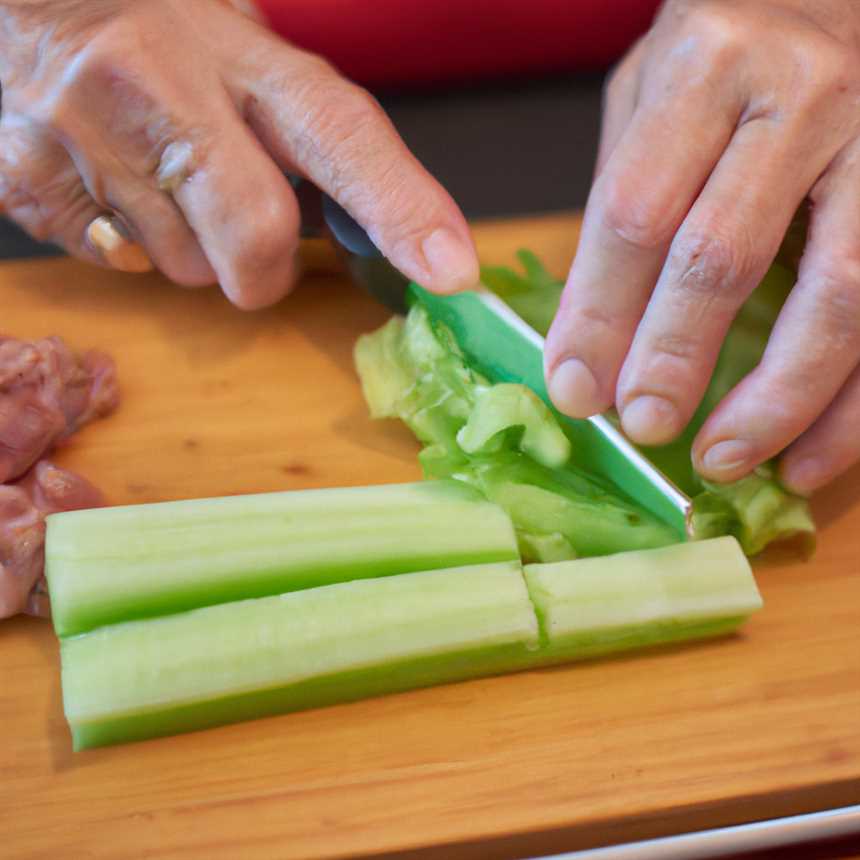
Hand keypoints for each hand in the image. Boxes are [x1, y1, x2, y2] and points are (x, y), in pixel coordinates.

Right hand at [0, 0, 477, 307]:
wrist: (23, 1)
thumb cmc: (155, 33)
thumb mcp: (240, 54)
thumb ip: (302, 135)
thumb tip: (372, 228)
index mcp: (243, 53)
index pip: (342, 134)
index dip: (403, 207)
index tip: (451, 269)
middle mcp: (167, 85)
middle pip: (258, 235)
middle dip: (266, 271)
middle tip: (250, 244)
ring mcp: (90, 130)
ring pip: (185, 269)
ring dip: (194, 253)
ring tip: (161, 181)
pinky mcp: (31, 177)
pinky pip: (117, 263)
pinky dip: (129, 245)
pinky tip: (113, 184)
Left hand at [543, 0, 859, 494]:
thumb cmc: (731, 48)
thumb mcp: (654, 89)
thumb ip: (623, 195)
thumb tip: (592, 334)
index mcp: (706, 68)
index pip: (635, 215)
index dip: (599, 315)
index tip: (574, 388)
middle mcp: (800, 97)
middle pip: (722, 257)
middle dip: (674, 358)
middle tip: (642, 426)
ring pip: (835, 296)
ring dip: (775, 400)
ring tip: (722, 461)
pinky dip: (852, 403)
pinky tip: (809, 454)